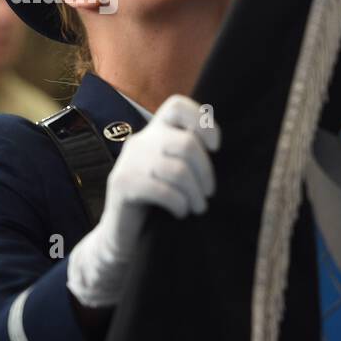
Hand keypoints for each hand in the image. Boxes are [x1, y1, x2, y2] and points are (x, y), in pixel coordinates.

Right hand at [66, 95, 220, 307]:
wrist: (123, 234)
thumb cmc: (158, 202)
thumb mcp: (175, 172)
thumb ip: (190, 154)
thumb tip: (219, 148)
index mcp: (155, 132)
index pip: (177, 106)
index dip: (202, 121)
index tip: (216, 147)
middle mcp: (140, 141)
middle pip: (187, 144)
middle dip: (206, 173)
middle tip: (208, 194)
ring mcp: (128, 161)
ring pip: (178, 170)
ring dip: (194, 193)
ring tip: (197, 207)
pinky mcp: (122, 184)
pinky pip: (162, 190)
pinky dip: (178, 203)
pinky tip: (181, 212)